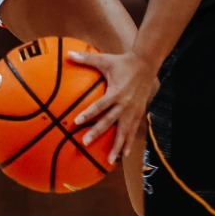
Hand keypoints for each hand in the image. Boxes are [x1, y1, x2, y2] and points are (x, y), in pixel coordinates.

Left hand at [64, 47, 159, 164]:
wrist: (147, 64)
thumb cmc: (123, 62)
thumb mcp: (105, 59)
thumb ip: (86, 58)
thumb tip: (67, 54)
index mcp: (116, 92)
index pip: (100, 105)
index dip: (89, 113)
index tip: (77, 122)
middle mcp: (124, 104)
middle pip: (109, 121)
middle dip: (97, 133)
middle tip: (85, 143)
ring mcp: (133, 110)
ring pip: (124, 131)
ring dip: (117, 146)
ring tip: (111, 161)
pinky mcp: (139, 113)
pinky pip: (133, 130)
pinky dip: (129, 142)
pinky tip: (124, 154)